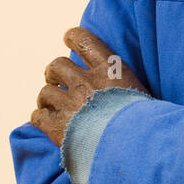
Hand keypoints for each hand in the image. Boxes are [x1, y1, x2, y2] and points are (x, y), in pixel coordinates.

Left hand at [31, 27, 150, 146]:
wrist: (134, 145)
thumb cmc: (145, 123)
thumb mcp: (141, 94)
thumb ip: (125, 87)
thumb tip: (122, 91)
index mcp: (109, 70)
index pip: (85, 41)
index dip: (73, 37)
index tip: (68, 38)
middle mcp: (86, 82)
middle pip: (58, 65)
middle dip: (54, 73)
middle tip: (56, 82)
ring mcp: (70, 103)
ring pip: (46, 92)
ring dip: (47, 99)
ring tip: (51, 107)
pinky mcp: (58, 126)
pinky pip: (39, 117)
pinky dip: (40, 119)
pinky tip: (46, 124)